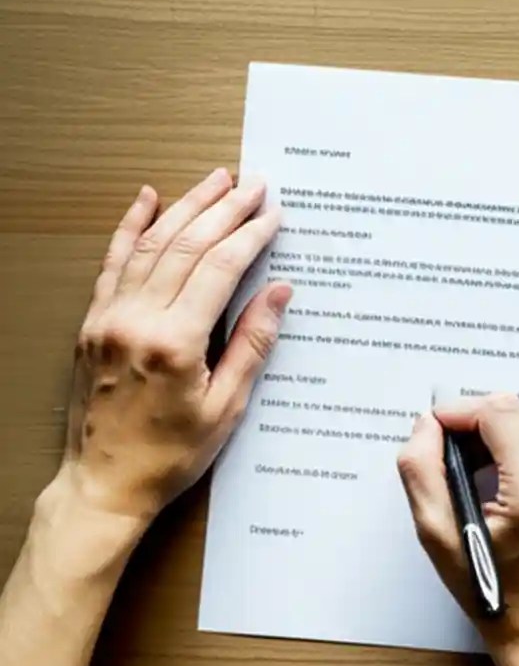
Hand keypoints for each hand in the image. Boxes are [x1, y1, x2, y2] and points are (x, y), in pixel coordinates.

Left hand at [57, 168, 290, 520]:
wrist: (104, 484)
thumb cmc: (169, 455)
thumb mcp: (225, 407)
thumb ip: (252, 344)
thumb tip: (277, 292)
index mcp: (174, 343)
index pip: (219, 269)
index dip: (249, 236)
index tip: (273, 213)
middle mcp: (136, 321)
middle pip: (186, 247)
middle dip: (224, 210)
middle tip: (254, 184)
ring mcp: (109, 318)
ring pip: (150, 245)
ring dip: (185, 208)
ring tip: (214, 180)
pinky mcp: (93, 323)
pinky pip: (113, 263)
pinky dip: (130, 227)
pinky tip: (146, 200)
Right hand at [397, 394, 518, 665]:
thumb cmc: (495, 590)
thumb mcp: (439, 534)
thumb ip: (423, 471)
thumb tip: (426, 425)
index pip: (499, 412)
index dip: (458, 411)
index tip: (432, 431)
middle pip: (510, 412)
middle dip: (469, 425)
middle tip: (443, 458)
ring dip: (486, 438)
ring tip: (463, 475)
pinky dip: (502, 449)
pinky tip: (486, 481)